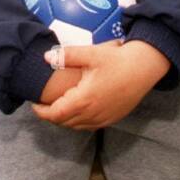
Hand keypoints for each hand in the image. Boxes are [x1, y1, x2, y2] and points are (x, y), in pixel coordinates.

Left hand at [31, 41, 169, 130]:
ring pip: (77, 126)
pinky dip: (79, 121)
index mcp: (84, 100)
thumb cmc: (117, 59)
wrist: (145, 67)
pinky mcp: (113, 118)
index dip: (42, 112)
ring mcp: (104, 118)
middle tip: (43, 105)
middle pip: (64, 123)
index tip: (35, 104)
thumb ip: (66, 55)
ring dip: (65, 120)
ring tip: (59, 107)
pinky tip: (79, 109)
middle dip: (51, 116)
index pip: (56, 114)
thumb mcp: (90, 53)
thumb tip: (46, 57)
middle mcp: (93, 114)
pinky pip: (90, 126)